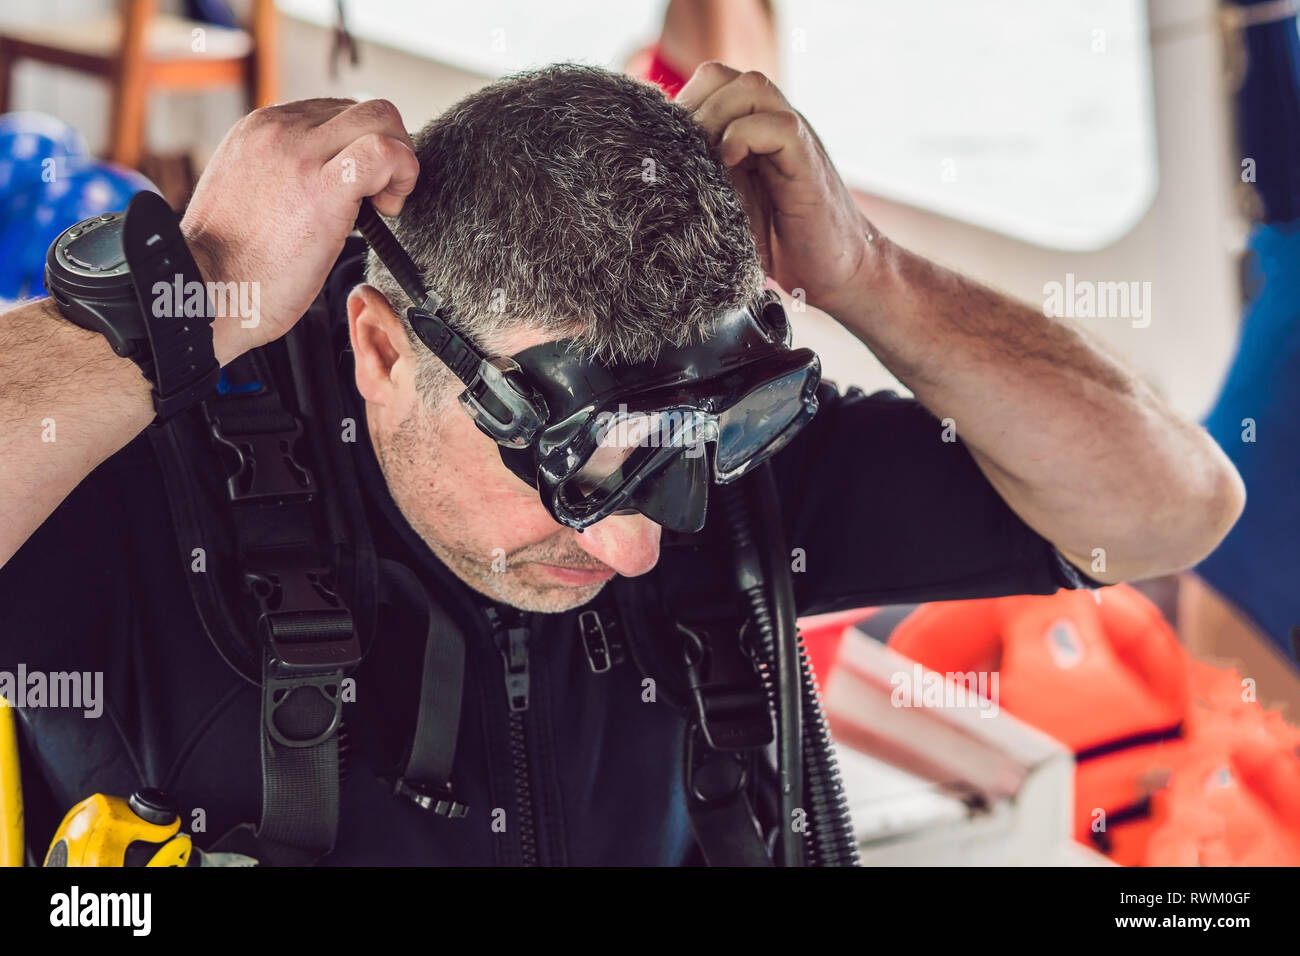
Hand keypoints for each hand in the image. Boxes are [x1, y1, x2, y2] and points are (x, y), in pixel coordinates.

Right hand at [180, 98, 419, 364]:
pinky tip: (386, 210)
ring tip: (383, 205)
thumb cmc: (233, 265)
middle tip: (380, 198)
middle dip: (390, 149)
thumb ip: (288, 177)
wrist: (205, 291)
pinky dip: (402, 175)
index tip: (360, 190)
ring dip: (400, 160)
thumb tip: (331, 183)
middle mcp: (280, 129)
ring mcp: (300, 152)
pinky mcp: (322, 186)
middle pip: (366, 108)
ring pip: (380, 117)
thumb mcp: (253, 197)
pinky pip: (384, 152)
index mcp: (262, 129)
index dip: (362, 149)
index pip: (338, 112)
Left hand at [676, 63, 875, 316]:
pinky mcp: (807, 161)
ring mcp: (793, 139)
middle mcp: (772, 124)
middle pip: (723, 76)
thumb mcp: (726, 209)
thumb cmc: (781, 246)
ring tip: (703, 157)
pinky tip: (730, 167)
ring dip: (716, 117)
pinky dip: (745, 137)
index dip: (681, 106)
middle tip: (679, 153)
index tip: (663, 148)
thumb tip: (650, 171)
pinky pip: (778, 124)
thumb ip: (700, 179)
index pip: (708, 85)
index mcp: (750, 129)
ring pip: (751, 87)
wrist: (838, 275)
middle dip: (692, 107)